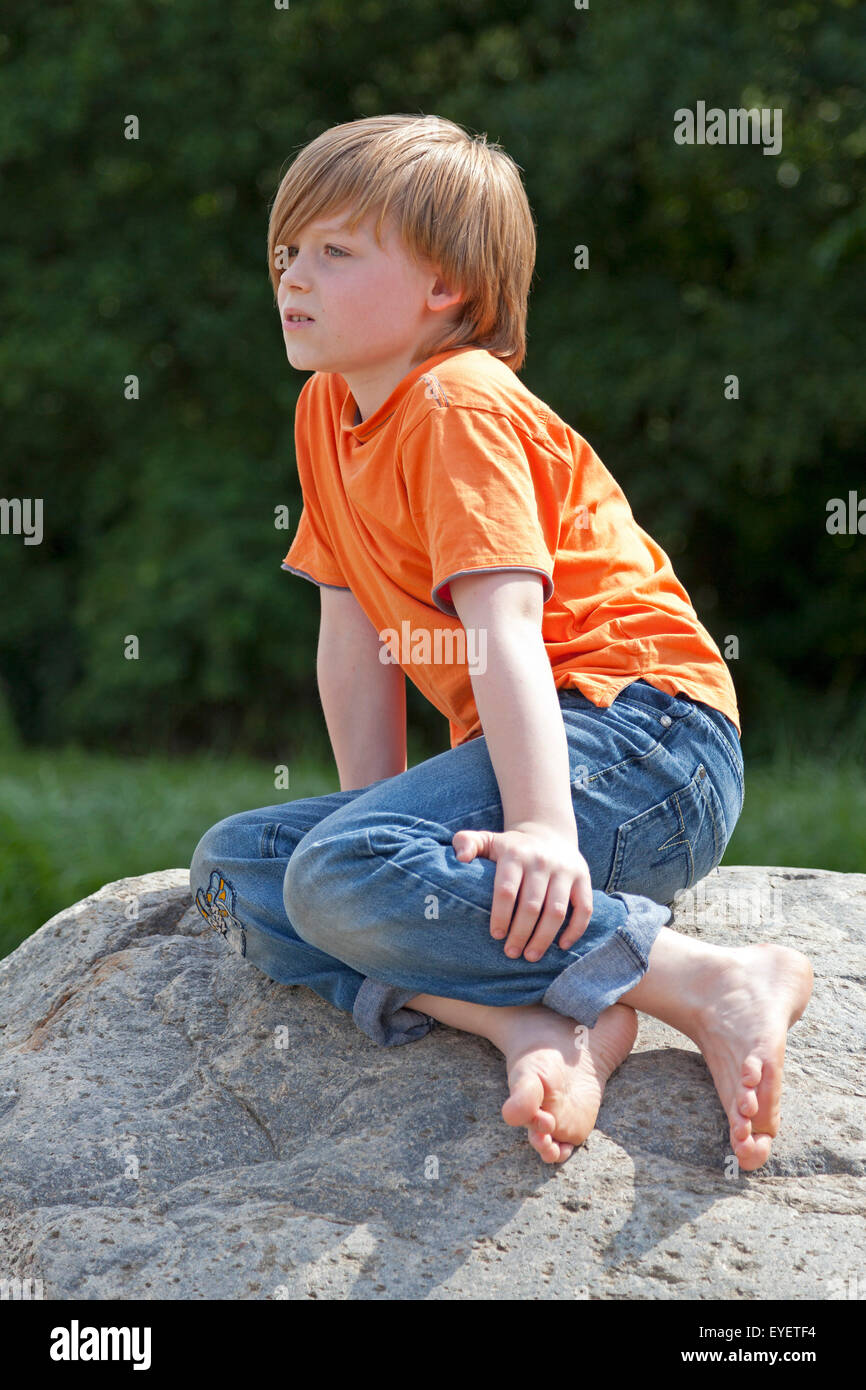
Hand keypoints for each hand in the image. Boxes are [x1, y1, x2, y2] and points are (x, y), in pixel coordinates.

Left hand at [452, 824, 593, 961]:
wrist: (548, 834)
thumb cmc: (511, 847)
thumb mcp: (487, 839)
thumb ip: (466, 842)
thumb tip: (460, 858)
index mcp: (515, 853)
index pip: (506, 890)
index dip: (501, 916)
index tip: (496, 935)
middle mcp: (542, 861)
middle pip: (532, 905)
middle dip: (520, 934)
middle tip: (511, 953)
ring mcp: (565, 870)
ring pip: (557, 911)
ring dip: (544, 938)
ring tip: (531, 956)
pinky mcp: (583, 878)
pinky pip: (584, 908)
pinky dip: (575, 930)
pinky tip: (562, 946)